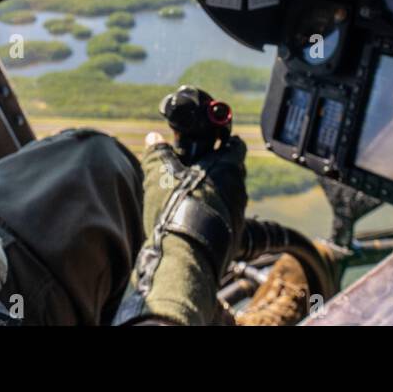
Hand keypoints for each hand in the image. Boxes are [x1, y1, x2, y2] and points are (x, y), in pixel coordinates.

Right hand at [114, 131, 247, 324]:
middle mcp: (238, 189)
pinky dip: (216, 217)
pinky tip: (197, 221)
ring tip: (195, 198)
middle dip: (220, 169)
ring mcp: (239, 214)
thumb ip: (159, 153)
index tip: (214, 143)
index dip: (226, 143)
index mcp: (227, 167)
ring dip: (218, 195)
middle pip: (235, 172)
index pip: (236, 146)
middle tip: (199, 170)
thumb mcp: (160, 174)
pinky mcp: (234, 237)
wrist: (185, 254)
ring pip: (232, 197)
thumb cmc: (176, 207)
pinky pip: (228, 220)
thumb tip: (154, 137)